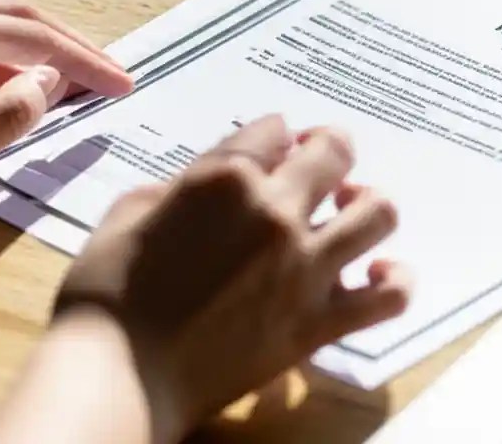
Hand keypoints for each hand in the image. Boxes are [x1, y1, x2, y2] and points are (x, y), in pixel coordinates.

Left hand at [0, 0, 132, 248]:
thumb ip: (8, 116)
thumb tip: (48, 84)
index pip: (33, 38)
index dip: (85, 63)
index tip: (121, 85)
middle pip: (16, 17)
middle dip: (67, 49)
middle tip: (108, 78)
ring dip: (30, 60)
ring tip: (68, 94)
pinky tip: (8, 100)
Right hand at [54, 115, 409, 440]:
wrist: (117, 374)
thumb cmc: (107, 294)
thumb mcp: (128, 212)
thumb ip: (178, 187)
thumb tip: (200, 187)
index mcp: (225, 179)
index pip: (274, 128)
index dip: (271, 136)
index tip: (268, 150)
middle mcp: (275, 214)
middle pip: (336, 153)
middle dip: (326, 149)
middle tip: (314, 166)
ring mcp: (304, 268)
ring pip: (378, 213)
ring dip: (367, 203)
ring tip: (346, 211)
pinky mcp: (317, 322)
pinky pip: (390, 297)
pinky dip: (395, 280)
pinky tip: (377, 273)